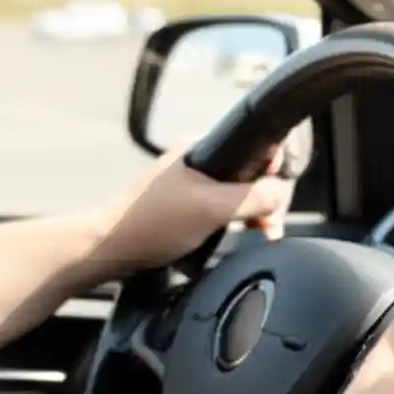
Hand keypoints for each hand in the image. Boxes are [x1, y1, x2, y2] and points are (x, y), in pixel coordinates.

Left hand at [93, 143, 293, 270]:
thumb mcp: (212, 208)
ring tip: (262, 233)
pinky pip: (227, 205)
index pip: (256, 144)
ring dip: (257, 211)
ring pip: (241, 190)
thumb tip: (283, 193)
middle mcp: (201, 160)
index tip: (274, 198)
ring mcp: (194, 182)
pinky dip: (240, 219)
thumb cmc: (154, 224)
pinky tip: (244, 234)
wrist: (110, 248)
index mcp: (204, 147)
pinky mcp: (190, 204)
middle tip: (268, 225)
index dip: (274, 169)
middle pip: (253, 170)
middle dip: (268, 197)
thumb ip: (253, 197)